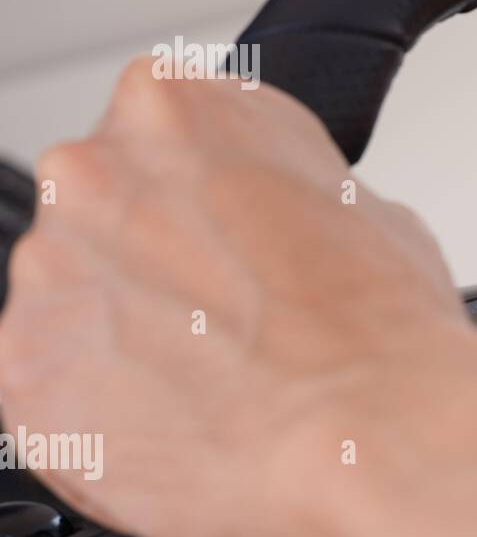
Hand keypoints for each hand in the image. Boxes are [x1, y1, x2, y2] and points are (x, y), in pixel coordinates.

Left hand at [0, 58, 466, 536]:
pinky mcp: (23, 373)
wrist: (369, 432)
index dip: (204, 199)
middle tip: (229, 318)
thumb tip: (275, 229)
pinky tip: (183, 423)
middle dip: (156, 266)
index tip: (231, 237)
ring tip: (216, 382)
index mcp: (170, 104)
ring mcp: (46, 274)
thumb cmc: (380, 324)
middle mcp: (89, 172)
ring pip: (74, 304)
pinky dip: (105, 412)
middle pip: (103, 215)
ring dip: (127, 338)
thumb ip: (278, 195)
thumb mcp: (360, 204)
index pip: (158, 136)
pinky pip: (55, 388)